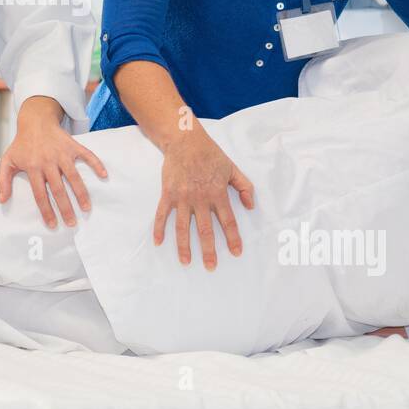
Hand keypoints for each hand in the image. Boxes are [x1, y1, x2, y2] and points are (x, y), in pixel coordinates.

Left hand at [0, 96, 107, 227]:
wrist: (35, 121)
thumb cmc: (22, 144)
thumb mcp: (7, 160)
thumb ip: (2, 180)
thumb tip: (2, 200)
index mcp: (33, 167)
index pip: (40, 194)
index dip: (46, 210)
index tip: (52, 224)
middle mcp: (48, 162)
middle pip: (58, 189)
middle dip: (66, 208)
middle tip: (71, 223)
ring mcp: (62, 154)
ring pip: (74, 176)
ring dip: (81, 193)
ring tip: (86, 208)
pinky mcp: (72, 146)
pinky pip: (87, 155)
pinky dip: (96, 164)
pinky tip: (104, 175)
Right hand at [154, 128, 254, 269]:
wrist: (185, 141)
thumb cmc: (210, 154)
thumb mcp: (232, 168)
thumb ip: (244, 186)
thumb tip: (250, 206)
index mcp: (217, 193)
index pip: (228, 220)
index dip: (233, 238)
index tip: (236, 252)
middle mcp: (200, 198)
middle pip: (205, 229)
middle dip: (209, 250)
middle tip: (211, 267)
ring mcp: (182, 197)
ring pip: (182, 227)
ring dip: (184, 246)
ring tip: (186, 262)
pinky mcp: (168, 194)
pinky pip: (162, 214)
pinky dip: (159, 228)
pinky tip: (158, 242)